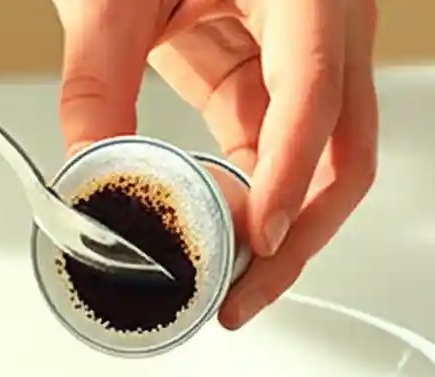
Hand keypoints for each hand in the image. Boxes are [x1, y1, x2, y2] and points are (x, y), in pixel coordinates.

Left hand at [52, 0, 377, 328]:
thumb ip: (96, 79)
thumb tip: (86, 173)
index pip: (313, 91)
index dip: (289, 173)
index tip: (256, 235)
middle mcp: (329, 24)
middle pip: (347, 149)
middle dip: (299, 233)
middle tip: (244, 293)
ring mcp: (310, 53)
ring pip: (320, 161)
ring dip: (276, 227)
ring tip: (226, 283)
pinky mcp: (274, 74)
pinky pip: (276, 147)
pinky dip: (250, 196)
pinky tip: (216, 235)